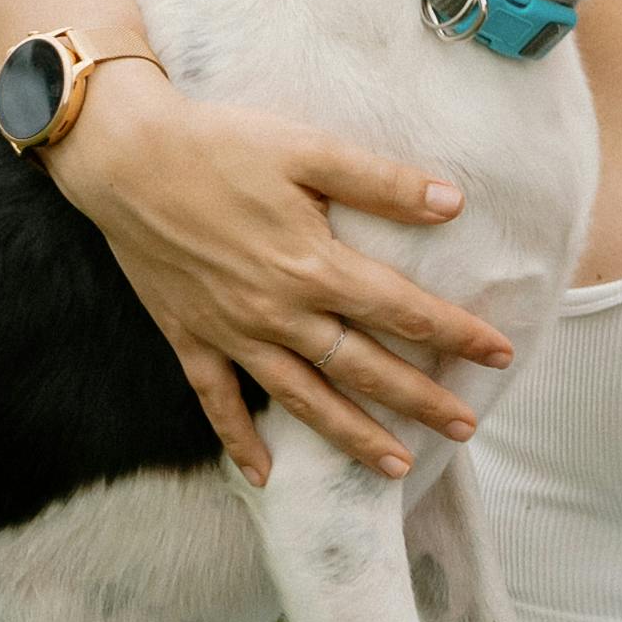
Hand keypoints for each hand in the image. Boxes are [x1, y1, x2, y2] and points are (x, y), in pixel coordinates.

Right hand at [41, 63, 514, 481]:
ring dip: (352, 436)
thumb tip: (452, 202)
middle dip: (418, 400)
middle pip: (363, 369)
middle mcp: (278, 311)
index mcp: (313, 264)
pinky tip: (266, 476)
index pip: (402, 311)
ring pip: (304, 399)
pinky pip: (218, 403)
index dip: (455, 334)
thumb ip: (380, 182)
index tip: (499, 354)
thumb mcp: (307, 148)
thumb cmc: (218, 145)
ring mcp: (232, 333)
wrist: (123, 157)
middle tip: (465, 428)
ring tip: (398, 467)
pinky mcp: (191, 338)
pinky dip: (240, 441)